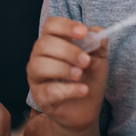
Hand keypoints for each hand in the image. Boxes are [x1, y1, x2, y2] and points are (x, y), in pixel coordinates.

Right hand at [27, 17, 107, 132]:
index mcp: (53, 42)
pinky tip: (82, 90)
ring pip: (40, 66)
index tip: (82, 32)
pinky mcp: (40, 97)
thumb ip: (98, 45)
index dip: (65, 26)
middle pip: (44, 44)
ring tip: (80, 75)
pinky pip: (49, 90)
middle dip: (68, 51)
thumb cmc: (88, 80)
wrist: (85, 109)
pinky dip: (68, 89)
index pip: (51, 25)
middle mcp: (39, 56)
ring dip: (63, 69)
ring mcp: (36, 77)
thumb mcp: (99, 60)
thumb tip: (97, 32)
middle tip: (86, 61)